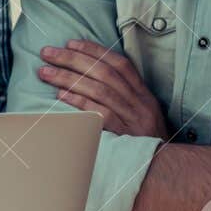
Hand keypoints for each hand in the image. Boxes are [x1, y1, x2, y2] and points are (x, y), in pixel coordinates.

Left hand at [39, 40, 166, 138]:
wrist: (165, 168)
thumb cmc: (147, 140)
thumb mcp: (142, 114)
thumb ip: (123, 96)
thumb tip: (89, 77)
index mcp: (144, 94)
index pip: (119, 64)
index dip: (94, 50)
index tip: (70, 43)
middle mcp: (140, 103)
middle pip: (104, 73)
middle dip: (73, 59)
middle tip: (47, 53)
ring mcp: (133, 119)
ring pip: (99, 90)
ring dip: (69, 79)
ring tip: (46, 73)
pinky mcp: (125, 136)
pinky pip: (100, 115)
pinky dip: (79, 103)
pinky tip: (60, 96)